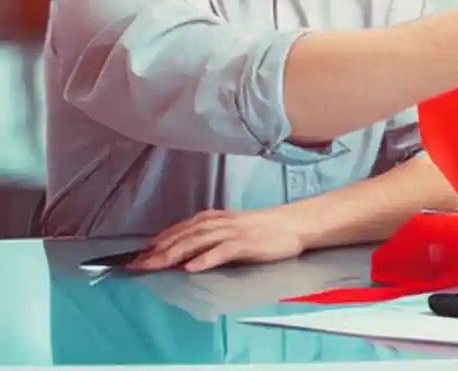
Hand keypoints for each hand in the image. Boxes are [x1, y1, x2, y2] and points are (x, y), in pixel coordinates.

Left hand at [128, 209, 306, 272]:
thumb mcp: (232, 228)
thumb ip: (210, 237)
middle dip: (156, 251)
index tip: (136, 257)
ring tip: (155, 265)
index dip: (155, 244)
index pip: (178, 230)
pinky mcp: (245, 243)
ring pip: (196, 242)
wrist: (293, 224)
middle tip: (135, 265)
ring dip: (173, 254)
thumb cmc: (264, 229)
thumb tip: (184, 252)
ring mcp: (232, 232)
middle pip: (182, 236)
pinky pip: (221, 251)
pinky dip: (205, 259)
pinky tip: (191, 267)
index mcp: (213, 219)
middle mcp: (218, 223)